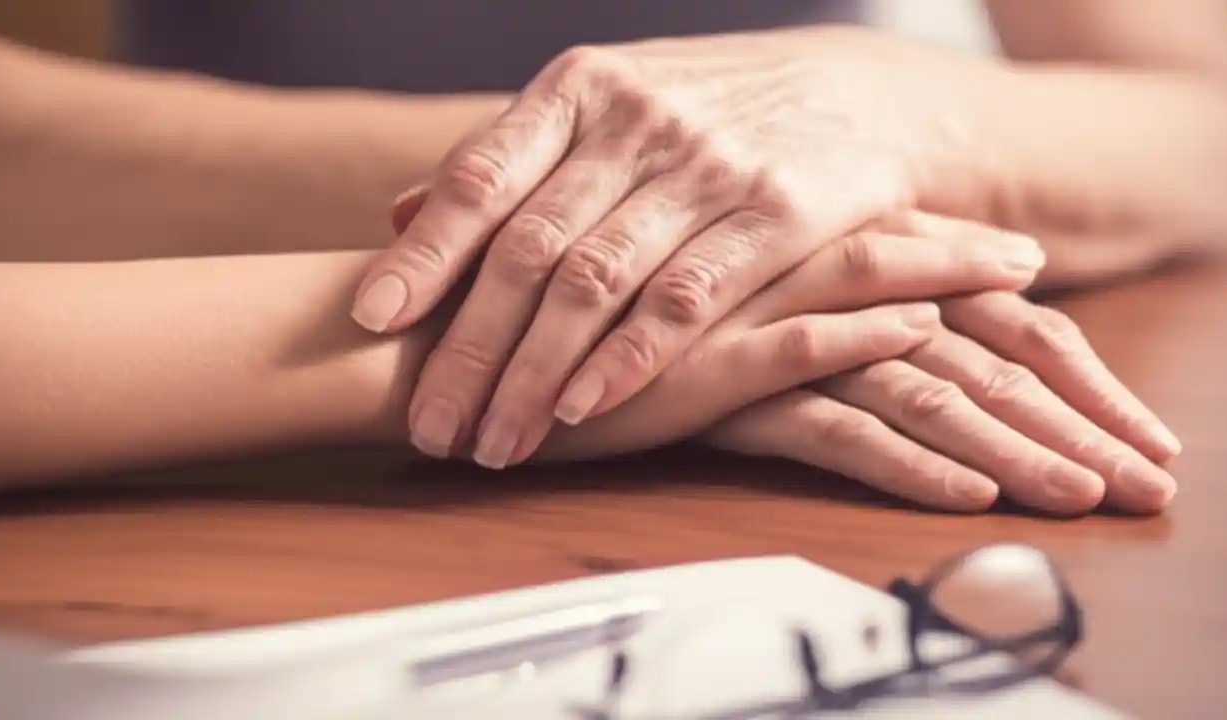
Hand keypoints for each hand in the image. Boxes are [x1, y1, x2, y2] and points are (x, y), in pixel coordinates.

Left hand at [351, 30, 1022, 467]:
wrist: (856, 90)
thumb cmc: (704, 109)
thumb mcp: (603, 106)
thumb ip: (507, 162)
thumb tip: (396, 214)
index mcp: (578, 89)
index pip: (481, 176)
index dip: (423, 252)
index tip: (370, 320)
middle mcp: (636, 123)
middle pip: (528, 248)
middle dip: (469, 348)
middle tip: (428, 424)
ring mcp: (708, 167)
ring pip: (596, 284)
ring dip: (535, 375)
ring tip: (493, 442)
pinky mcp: (777, 215)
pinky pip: (686, 299)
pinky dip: (629, 359)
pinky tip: (584, 411)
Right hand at [705, 291, 1179, 514]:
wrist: (569, 324)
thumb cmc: (678, 314)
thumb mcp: (788, 292)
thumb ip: (873, 295)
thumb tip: (962, 302)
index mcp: (864, 250)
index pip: (1001, 316)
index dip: (1079, 373)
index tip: (1137, 426)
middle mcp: (838, 283)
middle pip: (983, 356)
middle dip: (1071, 420)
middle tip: (1139, 476)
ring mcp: (785, 328)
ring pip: (924, 389)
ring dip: (1008, 447)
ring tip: (1075, 494)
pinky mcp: (732, 381)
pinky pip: (834, 422)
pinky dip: (903, 459)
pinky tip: (962, 491)